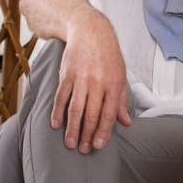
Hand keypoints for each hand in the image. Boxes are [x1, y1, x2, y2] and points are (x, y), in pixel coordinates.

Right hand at [50, 13, 130, 152]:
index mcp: (114, 84)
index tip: (98, 146)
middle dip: (87, 135)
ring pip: (75, 109)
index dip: (103, 132)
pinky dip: (57, 113)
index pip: (109, 113)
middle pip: (91, 114)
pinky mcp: (66, 75)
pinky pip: (61, 97)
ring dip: (72, 129)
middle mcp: (98, 83)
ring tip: (71, 144)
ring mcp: (81, 79)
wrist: (91, 32)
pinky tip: (56, 125)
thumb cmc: (109, 56)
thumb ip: (121, 100)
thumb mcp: (121, 75)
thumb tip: (126, 122)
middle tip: (83, 150)